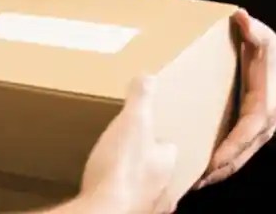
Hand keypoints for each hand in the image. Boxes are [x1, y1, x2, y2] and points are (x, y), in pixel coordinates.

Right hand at [79, 76, 179, 213]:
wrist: (105, 210)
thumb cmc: (122, 169)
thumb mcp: (132, 122)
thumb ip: (141, 98)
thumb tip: (149, 76)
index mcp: (166, 162)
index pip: (170, 148)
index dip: (160, 138)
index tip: (150, 130)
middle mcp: (162, 187)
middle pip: (160, 171)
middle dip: (148, 162)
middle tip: (132, 150)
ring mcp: (145, 206)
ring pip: (147, 191)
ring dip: (137, 183)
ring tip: (118, 171)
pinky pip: (127, 205)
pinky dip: (120, 198)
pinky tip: (107, 192)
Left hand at [196, 10, 275, 188]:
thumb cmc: (275, 51)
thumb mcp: (263, 36)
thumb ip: (252, 28)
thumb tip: (241, 16)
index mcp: (261, 107)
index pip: (245, 133)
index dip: (229, 149)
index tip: (212, 162)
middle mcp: (261, 125)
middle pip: (240, 156)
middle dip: (218, 171)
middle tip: (192, 182)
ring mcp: (258, 132)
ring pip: (238, 160)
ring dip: (217, 173)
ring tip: (191, 183)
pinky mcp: (252, 132)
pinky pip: (237, 154)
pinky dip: (221, 166)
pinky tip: (202, 172)